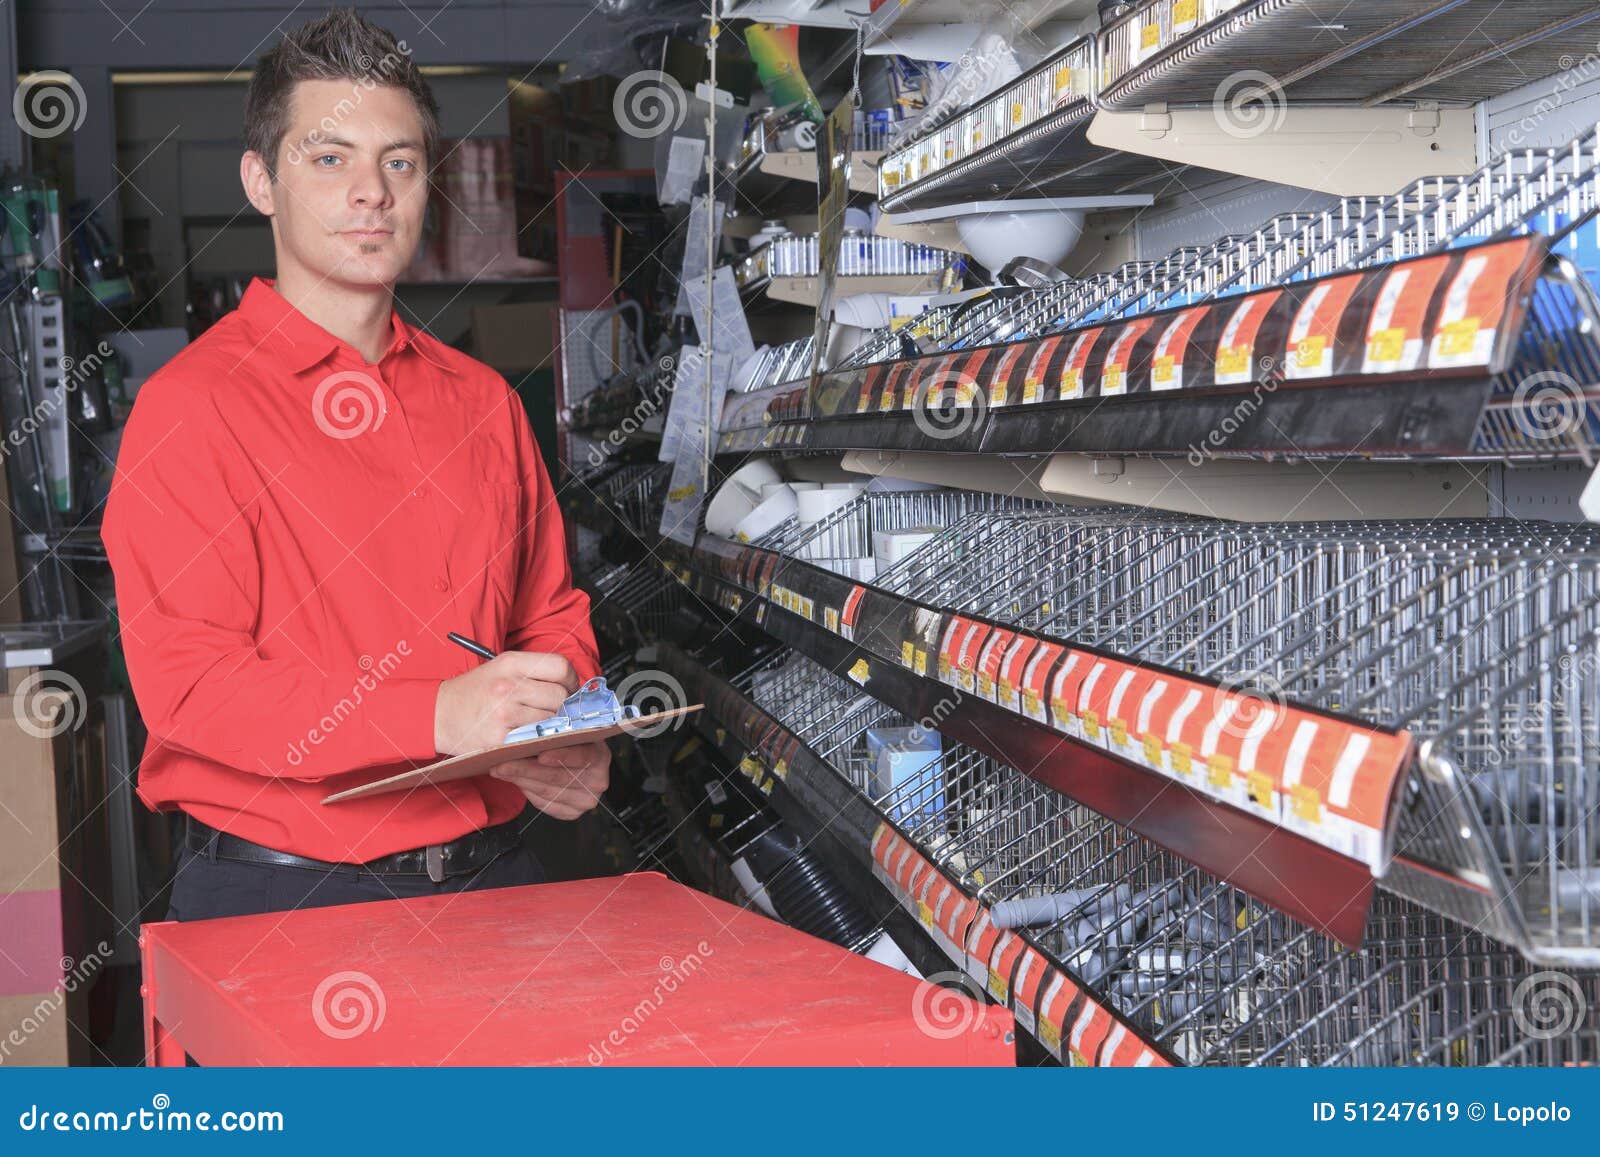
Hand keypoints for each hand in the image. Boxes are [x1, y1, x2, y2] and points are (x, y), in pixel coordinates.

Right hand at [433, 651, 578, 754]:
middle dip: (563, 706)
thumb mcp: (500, 668)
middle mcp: (508, 686)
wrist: (438, 714)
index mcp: (511, 663)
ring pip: (551, 721)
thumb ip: (534, 671)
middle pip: (560, 697)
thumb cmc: (474, 691)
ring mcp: (504, 713)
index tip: (569, 689)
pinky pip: (535, 741)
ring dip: (552, 726)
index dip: (571, 680)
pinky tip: (531, 738)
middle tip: (556, 712)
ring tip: (541, 725)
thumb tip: (571, 685)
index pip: (560, 667)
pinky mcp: (501, 739)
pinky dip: (539, 741)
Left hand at [489, 740, 610, 819]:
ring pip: (546, 791)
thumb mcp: (568, 731)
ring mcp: (584, 799)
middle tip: (503, 760)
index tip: (540, 754)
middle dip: (526, 768)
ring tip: (500, 768)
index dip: (561, 756)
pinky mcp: (570, 812)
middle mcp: (597, 781)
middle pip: (558, 777)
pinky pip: (543, 803)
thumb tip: (534, 726)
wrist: (574, 759)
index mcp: (600, 756)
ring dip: (520, 779)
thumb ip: (556, 729)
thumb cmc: (569, 742)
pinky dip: (525, 790)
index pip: (583, 757)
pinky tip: (514, 779)